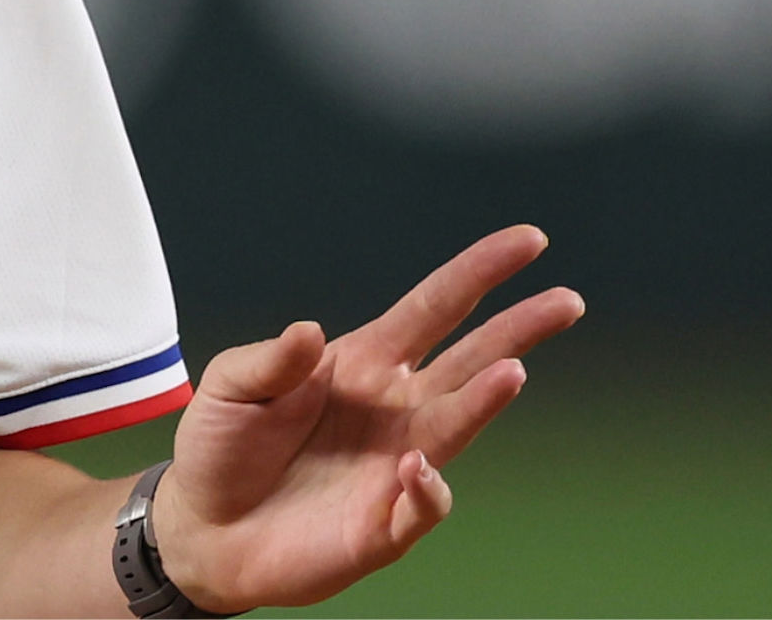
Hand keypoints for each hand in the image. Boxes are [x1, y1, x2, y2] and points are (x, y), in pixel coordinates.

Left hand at [151, 224, 583, 611]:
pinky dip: (429, 488)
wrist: (204, 530)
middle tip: (567, 300)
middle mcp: (393, 409)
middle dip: (519, 329)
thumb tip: (311, 333)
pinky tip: (418, 468)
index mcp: (363, 363)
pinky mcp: (385, 524)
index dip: (480, 273)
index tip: (528, 241)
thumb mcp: (229, 384)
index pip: (435, 307)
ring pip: (458, 426)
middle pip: (471, 360)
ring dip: (486, 400)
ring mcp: (396, 465)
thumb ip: (269, 357)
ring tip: (513, 373)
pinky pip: (425, 504)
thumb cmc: (220, 449)